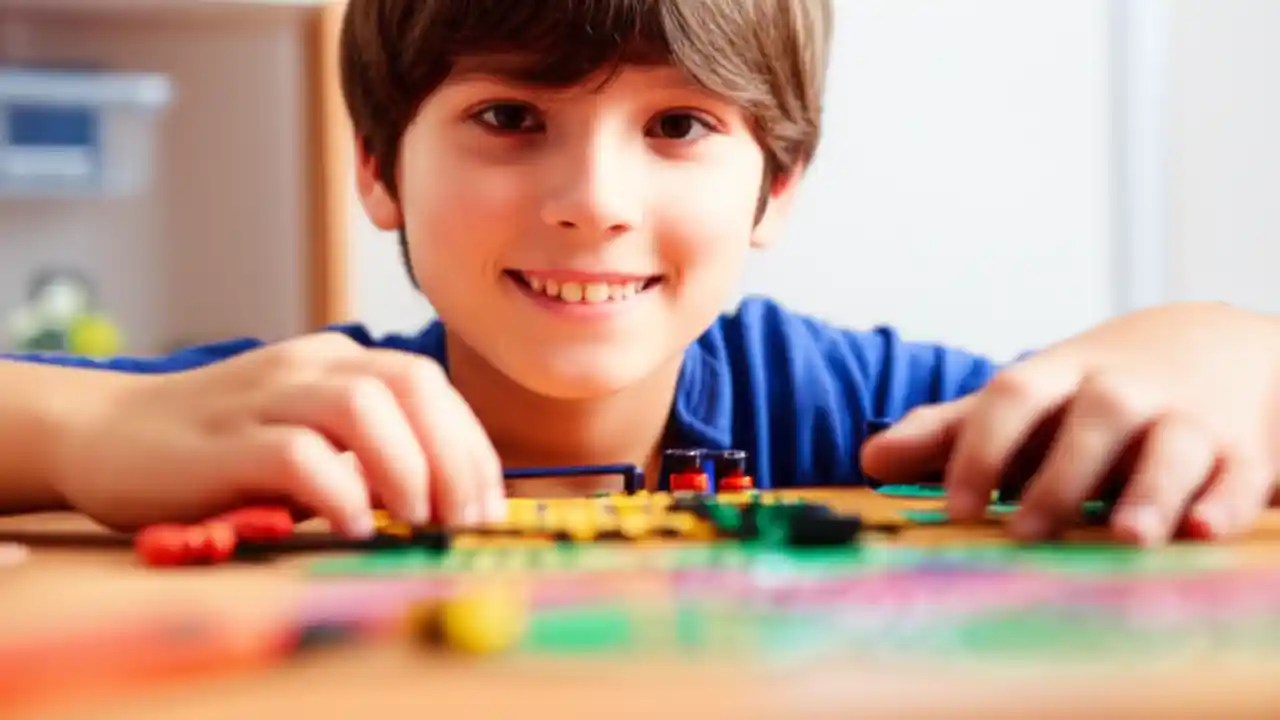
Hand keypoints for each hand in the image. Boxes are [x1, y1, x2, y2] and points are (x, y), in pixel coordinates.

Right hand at [51, 332, 503, 535]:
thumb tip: (444, 498)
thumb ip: (365, 455)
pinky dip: (340, 492)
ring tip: (418, 518)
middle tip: (466, 517)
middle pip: (410, 383)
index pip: (428, 384)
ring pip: (363, 405)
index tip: (488, 502)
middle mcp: (308, 366)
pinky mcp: (225, 441)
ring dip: (407, 465)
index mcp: (336, 361)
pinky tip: (354, 526)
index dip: (470, 443)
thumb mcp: (306, 439)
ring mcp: (265, 397)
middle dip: (453, 453)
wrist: (103, 434)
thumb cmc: (218, 450)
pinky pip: (299, 455)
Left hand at [862, 303, 1279, 545]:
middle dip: (1062, 474)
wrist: (1217, 345)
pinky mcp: (1243, 453)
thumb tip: (870, 462)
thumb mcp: (1027, 398)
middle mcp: (1124, 391)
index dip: (981, 447)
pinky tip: (1203, 531)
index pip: (1014, 396)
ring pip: (1173, 444)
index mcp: (1061, 376)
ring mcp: (1189, 418)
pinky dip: (1226, 503)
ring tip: (1125, 536)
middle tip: (1025, 532)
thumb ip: (951, 431)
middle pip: (1097, 416)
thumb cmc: (1094, 391)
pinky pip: (1240, 477)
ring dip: (1150, 490)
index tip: (957, 506)